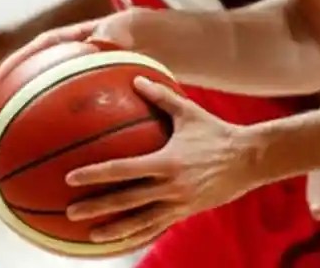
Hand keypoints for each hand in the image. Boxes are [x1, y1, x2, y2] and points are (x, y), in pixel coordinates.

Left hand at [61, 77, 259, 245]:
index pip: (123, 169)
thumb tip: (135, 79)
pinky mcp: (186, 212)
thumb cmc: (217, 131)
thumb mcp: (189, 112)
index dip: (96, 173)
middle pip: (126, 200)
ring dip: (115, 229)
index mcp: (167, 161)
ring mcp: (179, 203)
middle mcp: (170, 186)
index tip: (71, 178)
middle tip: (70, 213)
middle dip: (97, 207)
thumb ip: (161, 97)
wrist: (249, 160)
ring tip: (91, 237)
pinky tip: (123, 239)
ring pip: (141, 221)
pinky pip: (158, 227)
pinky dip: (138, 234)